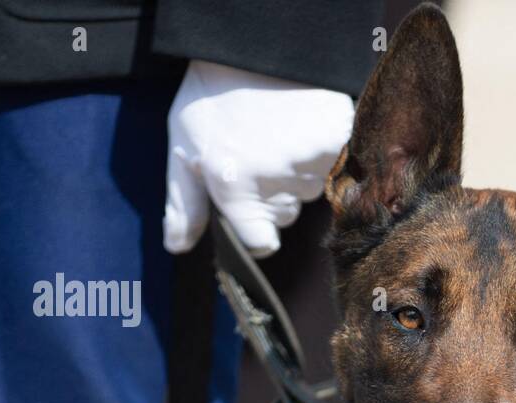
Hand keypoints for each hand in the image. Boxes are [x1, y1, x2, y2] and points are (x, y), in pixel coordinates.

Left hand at [163, 60, 353, 257]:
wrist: (252, 42)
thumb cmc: (212, 96)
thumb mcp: (183, 147)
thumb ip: (184, 203)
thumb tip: (178, 246)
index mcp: (234, 188)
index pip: (261, 243)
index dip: (256, 229)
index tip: (251, 210)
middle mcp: (274, 182)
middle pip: (286, 216)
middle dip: (274, 194)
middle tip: (259, 152)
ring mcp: (310, 163)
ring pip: (311, 192)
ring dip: (298, 171)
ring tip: (280, 133)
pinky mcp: (337, 141)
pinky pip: (337, 167)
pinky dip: (324, 152)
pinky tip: (303, 128)